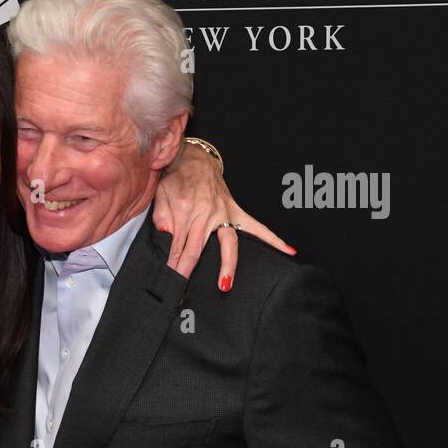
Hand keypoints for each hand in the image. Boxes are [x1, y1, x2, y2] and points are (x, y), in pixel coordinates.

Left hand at [153, 141, 295, 290]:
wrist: (194, 158)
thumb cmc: (176, 176)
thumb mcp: (160, 193)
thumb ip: (161, 216)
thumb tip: (167, 237)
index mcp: (186, 211)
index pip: (178, 245)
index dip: (173, 264)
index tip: (170, 279)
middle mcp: (207, 213)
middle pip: (198, 249)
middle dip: (189, 271)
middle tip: (182, 290)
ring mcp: (224, 213)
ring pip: (229, 244)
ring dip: (227, 266)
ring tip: (226, 285)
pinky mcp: (235, 210)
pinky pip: (256, 226)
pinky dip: (273, 239)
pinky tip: (288, 250)